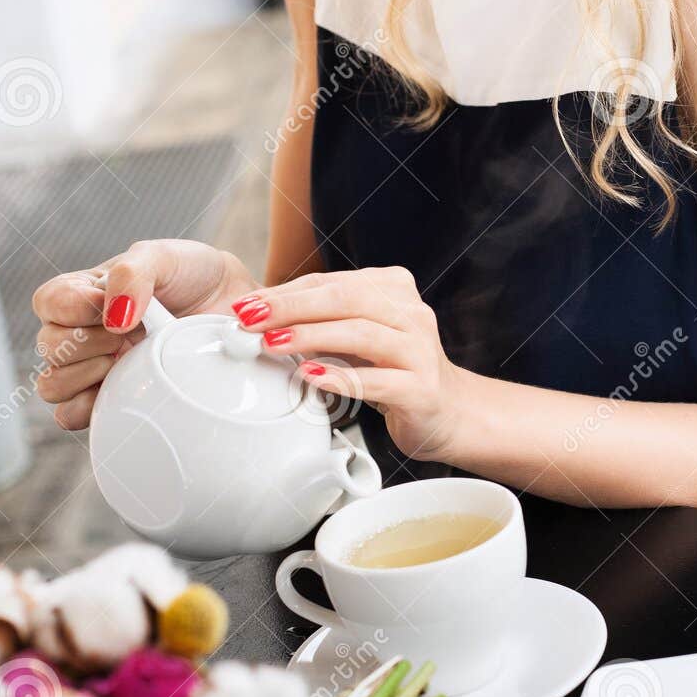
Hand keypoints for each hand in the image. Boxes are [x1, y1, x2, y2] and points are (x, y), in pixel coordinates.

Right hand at [32, 240, 258, 430]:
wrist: (240, 312)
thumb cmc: (195, 277)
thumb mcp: (164, 257)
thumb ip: (132, 273)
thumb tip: (113, 317)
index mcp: (86, 292)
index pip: (48, 301)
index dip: (72, 306)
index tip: (111, 306)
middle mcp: (83, 331)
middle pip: (48, 346)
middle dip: (88, 341)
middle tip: (129, 334)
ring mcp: (96, 369)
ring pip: (52, 385)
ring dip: (86, 374)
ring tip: (129, 358)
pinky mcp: (113, 400)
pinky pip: (72, 417)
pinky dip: (88, 409)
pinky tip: (121, 394)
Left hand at [230, 266, 464, 461]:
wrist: (449, 412)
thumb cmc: (394, 370)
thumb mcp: (361, 336)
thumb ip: (324, 320)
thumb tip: (261, 317)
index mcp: (394, 289)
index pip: (332, 284)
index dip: (286, 292)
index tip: (246, 305)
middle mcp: (411, 312)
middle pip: (345, 299)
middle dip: (291, 307)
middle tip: (250, 318)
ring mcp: (420, 349)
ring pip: (360, 333)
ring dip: (311, 337)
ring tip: (273, 343)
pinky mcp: (421, 388)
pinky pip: (377, 380)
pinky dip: (342, 377)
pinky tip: (311, 377)